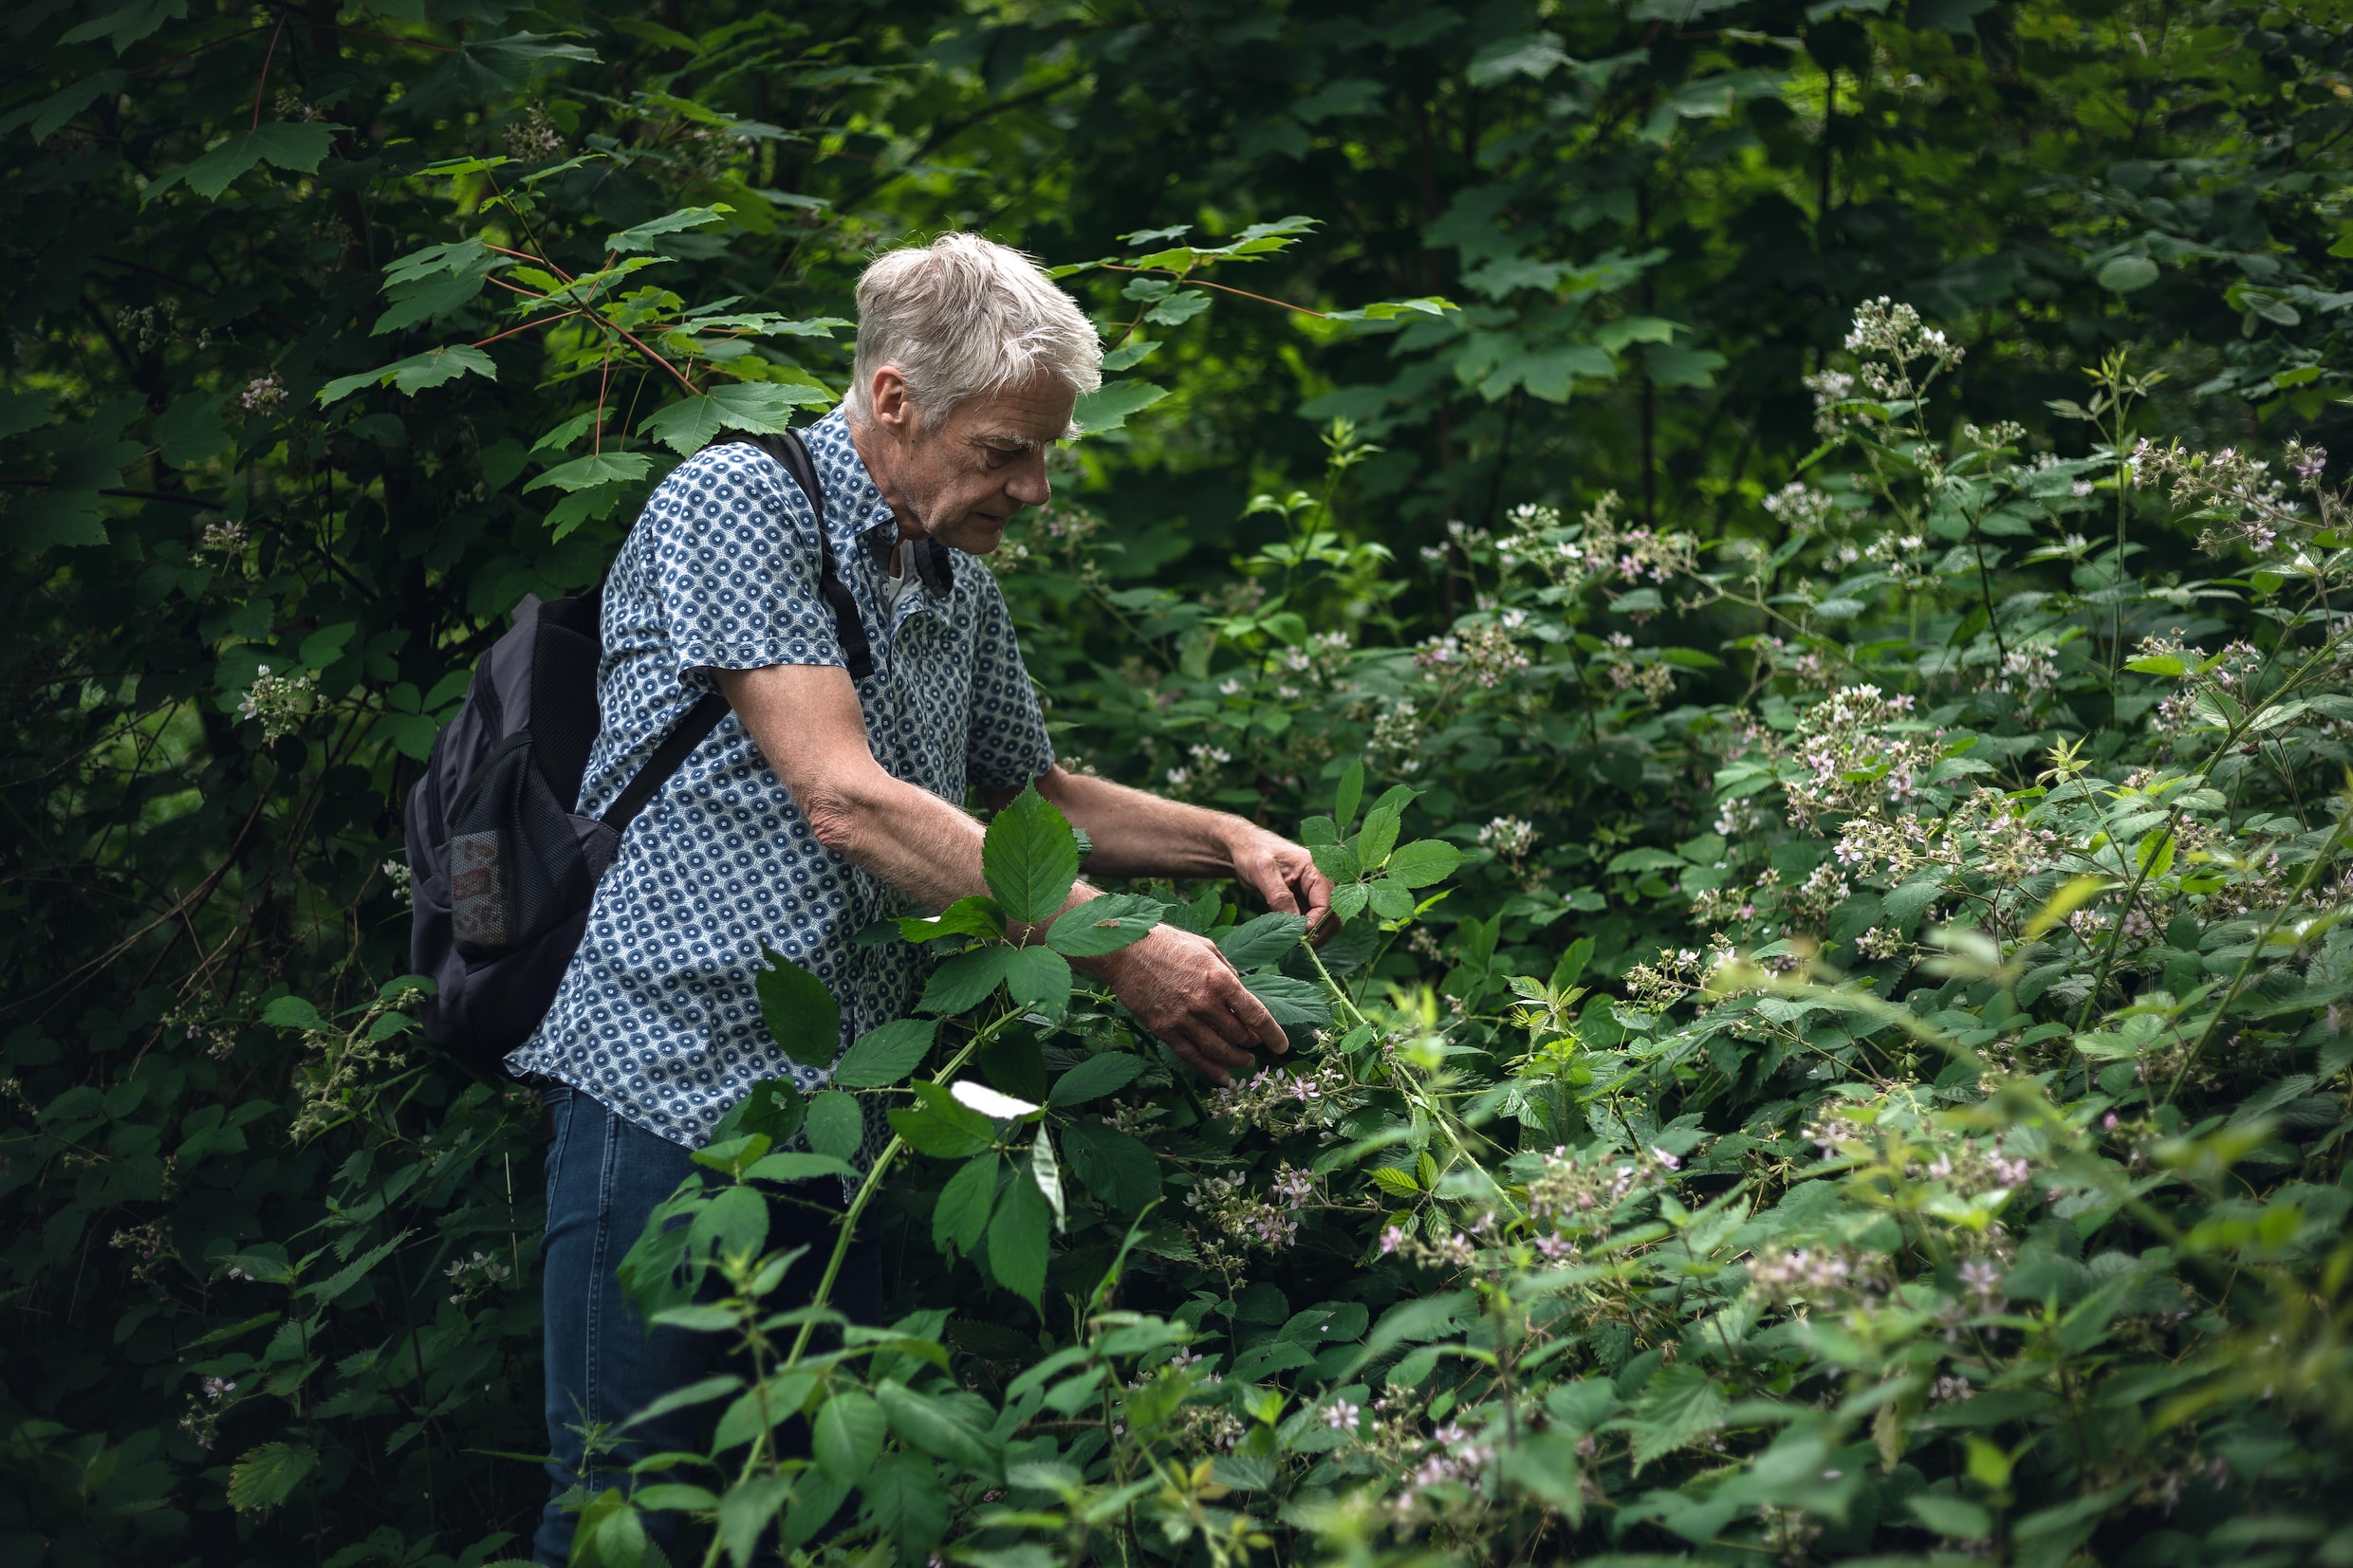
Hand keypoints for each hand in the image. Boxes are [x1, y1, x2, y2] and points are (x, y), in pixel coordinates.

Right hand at [1089, 924, 1286, 1083]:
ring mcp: (1182, 1018)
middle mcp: (1204, 1001)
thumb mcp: (1207, 947)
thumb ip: (1228, 972)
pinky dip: (1210, 1070)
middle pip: (1239, 1035)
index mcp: (1219, 978)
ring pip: (1218, 1050)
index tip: (1282, 1045)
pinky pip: (1192, 1057)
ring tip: (1246, 1062)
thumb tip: (1242, 993)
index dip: (1273, 1034)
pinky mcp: (1164, 1029)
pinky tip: (1223, 1077)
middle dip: (1252, 1043)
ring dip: (1237, 1060)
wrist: (1124, 950)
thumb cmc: (1167, 943)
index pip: (1256, 1014)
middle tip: (1255, 1044)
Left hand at [1226, 825, 1335, 943]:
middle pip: (1332, 916)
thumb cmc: (1253, 852)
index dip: (1315, 924)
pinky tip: (1288, 936)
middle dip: (1317, 933)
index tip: (1297, 936)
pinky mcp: (1303, 900)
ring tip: (1290, 942)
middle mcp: (1320, 881)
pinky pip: (1311, 920)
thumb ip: (1280, 896)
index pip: (1327, 905)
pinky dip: (1302, 931)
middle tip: (1295, 945)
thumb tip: (1294, 923)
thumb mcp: (1262, 871)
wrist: (1244, 847)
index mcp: (1316, 869)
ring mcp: (1313, 892)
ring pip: (1323, 921)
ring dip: (1310, 934)